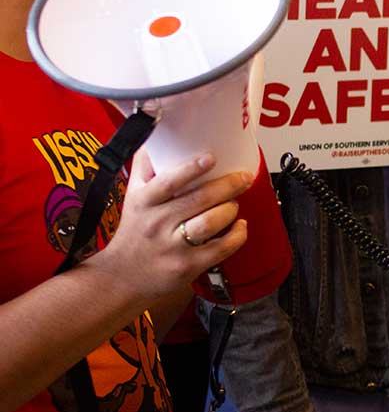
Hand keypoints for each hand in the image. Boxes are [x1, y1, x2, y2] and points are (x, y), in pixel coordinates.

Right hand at [100, 150, 250, 301]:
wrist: (122, 276)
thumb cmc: (134, 231)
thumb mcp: (133, 197)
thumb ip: (145, 167)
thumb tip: (158, 135)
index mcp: (144, 202)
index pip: (167, 183)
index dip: (190, 169)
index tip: (210, 158)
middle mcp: (157, 223)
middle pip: (199, 200)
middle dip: (227, 186)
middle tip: (243, 178)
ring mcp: (173, 247)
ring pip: (210, 223)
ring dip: (230, 210)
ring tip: (234, 204)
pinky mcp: (188, 266)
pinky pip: (221, 248)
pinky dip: (237, 235)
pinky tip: (240, 226)